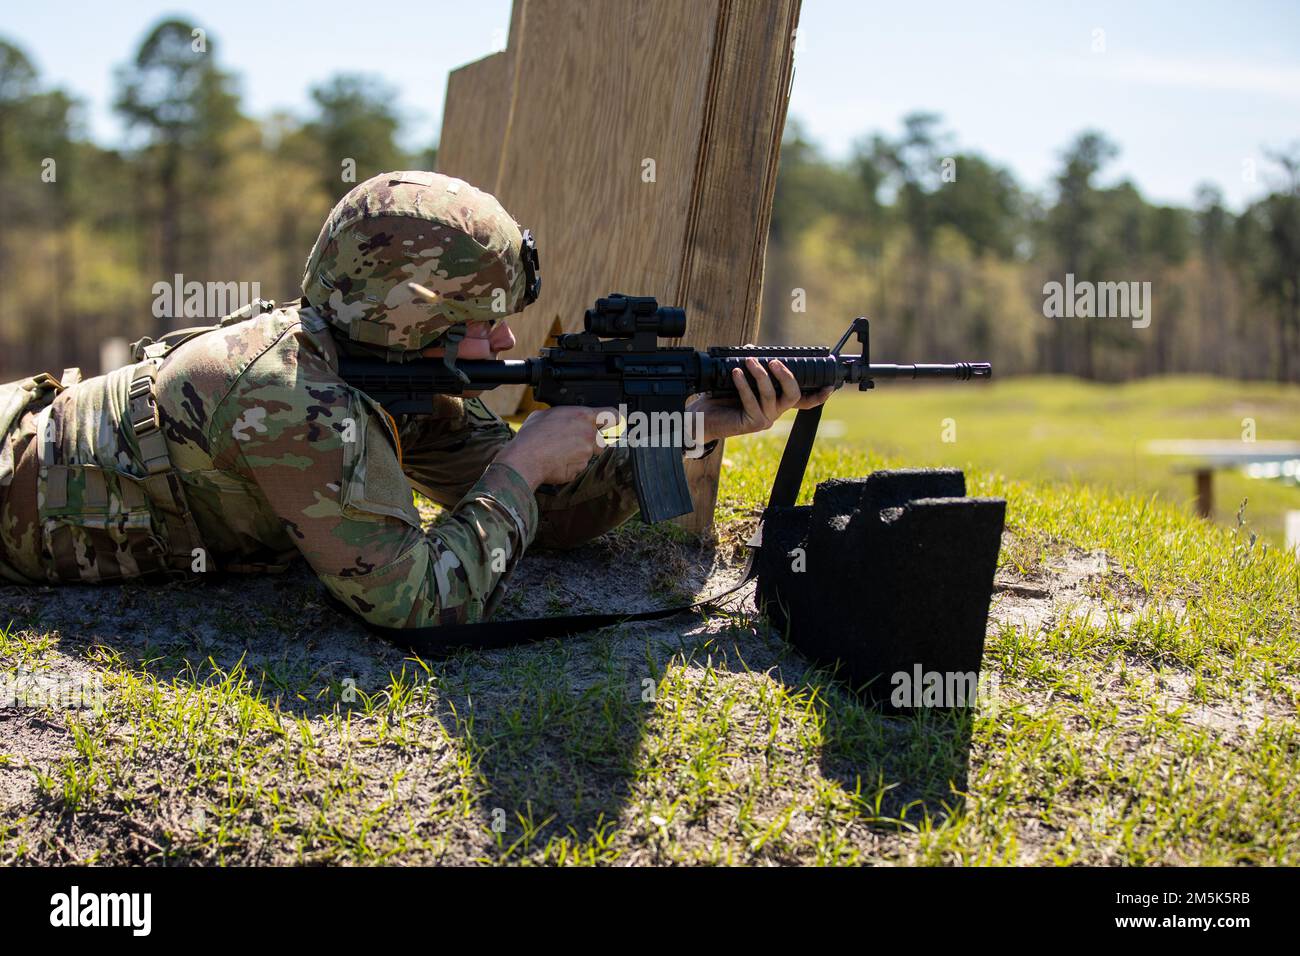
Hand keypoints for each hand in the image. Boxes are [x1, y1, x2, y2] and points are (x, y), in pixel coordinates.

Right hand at [493, 405, 613, 489]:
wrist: (525, 459)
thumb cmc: (532, 435)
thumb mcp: (545, 414)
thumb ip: (563, 415)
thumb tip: (563, 417)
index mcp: (582, 416)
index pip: (612, 415)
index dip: (614, 419)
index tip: (614, 422)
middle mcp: (589, 435)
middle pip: (602, 439)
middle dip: (591, 442)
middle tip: (573, 442)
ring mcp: (586, 454)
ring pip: (589, 454)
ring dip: (579, 454)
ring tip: (558, 452)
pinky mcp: (580, 469)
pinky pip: (579, 467)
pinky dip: (570, 466)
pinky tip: (556, 462)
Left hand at [687, 356, 833, 443]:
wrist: (703, 418)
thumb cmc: (722, 398)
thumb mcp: (740, 380)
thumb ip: (751, 367)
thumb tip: (754, 349)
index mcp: (777, 402)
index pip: (804, 401)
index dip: (819, 395)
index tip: (829, 385)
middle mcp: (775, 412)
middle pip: (793, 394)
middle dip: (787, 375)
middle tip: (775, 361)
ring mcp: (765, 419)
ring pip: (770, 395)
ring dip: (760, 375)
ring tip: (749, 361)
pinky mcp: (752, 424)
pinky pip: (751, 401)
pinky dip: (743, 385)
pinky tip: (736, 373)